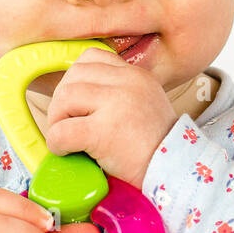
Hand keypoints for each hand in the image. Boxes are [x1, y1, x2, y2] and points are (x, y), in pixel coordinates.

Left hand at [43, 46, 177, 189]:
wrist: (176, 175)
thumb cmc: (156, 149)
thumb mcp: (145, 105)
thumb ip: (117, 94)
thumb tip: (74, 99)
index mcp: (137, 75)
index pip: (93, 57)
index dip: (76, 78)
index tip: (76, 102)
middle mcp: (128, 83)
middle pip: (74, 75)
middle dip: (62, 100)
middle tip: (66, 123)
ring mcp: (117, 104)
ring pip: (64, 97)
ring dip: (57, 120)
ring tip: (68, 139)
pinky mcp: (104, 132)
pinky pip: (62, 131)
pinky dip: (57, 143)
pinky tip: (68, 152)